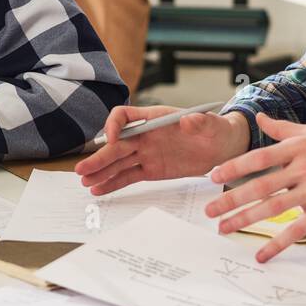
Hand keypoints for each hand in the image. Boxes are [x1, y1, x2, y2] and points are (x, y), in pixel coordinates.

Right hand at [74, 106, 250, 193]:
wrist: (223, 148)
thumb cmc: (216, 130)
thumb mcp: (211, 124)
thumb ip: (199, 122)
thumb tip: (188, 121)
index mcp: (155, 118)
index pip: (124, 116)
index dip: (114, 125)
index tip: (112, 139)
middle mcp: (145, 135)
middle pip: (116, 144)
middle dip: (99, 157)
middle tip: (82, 169)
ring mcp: (146, 153)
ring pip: (118, 162)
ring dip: (101, 171)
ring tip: (85, 182)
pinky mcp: (151, 170)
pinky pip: (128, 176)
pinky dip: (113, 183)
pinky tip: (99, 189)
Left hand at [204, 112, 305, 261]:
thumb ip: (284, 129)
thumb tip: (259, 118)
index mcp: (298, 147)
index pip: (259, 157)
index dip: (234, 167)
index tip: (213, 176)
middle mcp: (304, 168)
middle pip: (260, 185)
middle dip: (231, 199)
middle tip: (209, 211)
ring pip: (273, 208)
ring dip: (245, 220)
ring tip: (224, 229)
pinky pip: (297, 230)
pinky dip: (277, 244)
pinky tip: (261, 255)